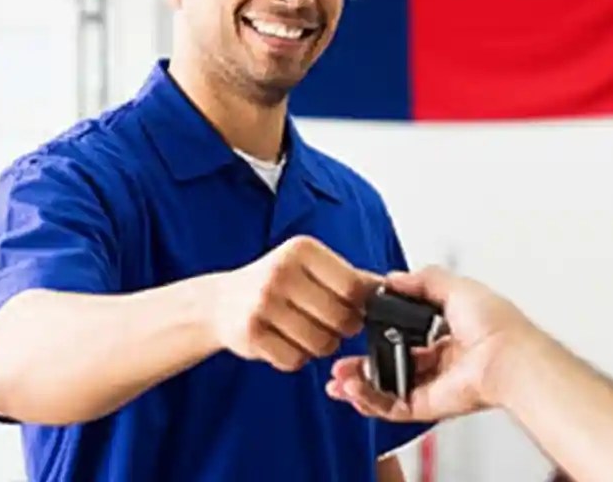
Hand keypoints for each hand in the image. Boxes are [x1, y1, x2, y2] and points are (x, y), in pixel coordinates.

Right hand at [210, 235, 380, 372]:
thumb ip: (349, 277)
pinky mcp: (252, 334)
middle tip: (332, 324)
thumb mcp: (309, 266)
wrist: (220, 302)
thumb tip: (392, 288)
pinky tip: (286, 342)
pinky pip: (295, 361)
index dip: (363, 305)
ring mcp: (263, 304)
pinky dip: (297, 359)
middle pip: (341, 318)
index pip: (353, 286)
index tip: (360, 309)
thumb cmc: (273, 283)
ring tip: (306, 332)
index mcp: (301, 250)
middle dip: (344, 329)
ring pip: (322, 344)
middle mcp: (281, 273)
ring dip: (321, 346)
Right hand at [325, 265, 537, 421]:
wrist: (508, 356)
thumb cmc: (497, 324)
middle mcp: (440, 361)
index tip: (356, 329)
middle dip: (361, 366)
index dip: (379, 334)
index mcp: (448, 333)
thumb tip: (394, 278)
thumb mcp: (456, 287)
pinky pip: (393, 407)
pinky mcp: (429, 405)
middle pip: (391, 366)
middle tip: (340, 361)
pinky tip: (353, 390)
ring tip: (339, 378)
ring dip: (360, 384)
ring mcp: (433, 385)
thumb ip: (423, 280)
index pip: (405, 335)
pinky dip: (370, 401)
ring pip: (387, 389)